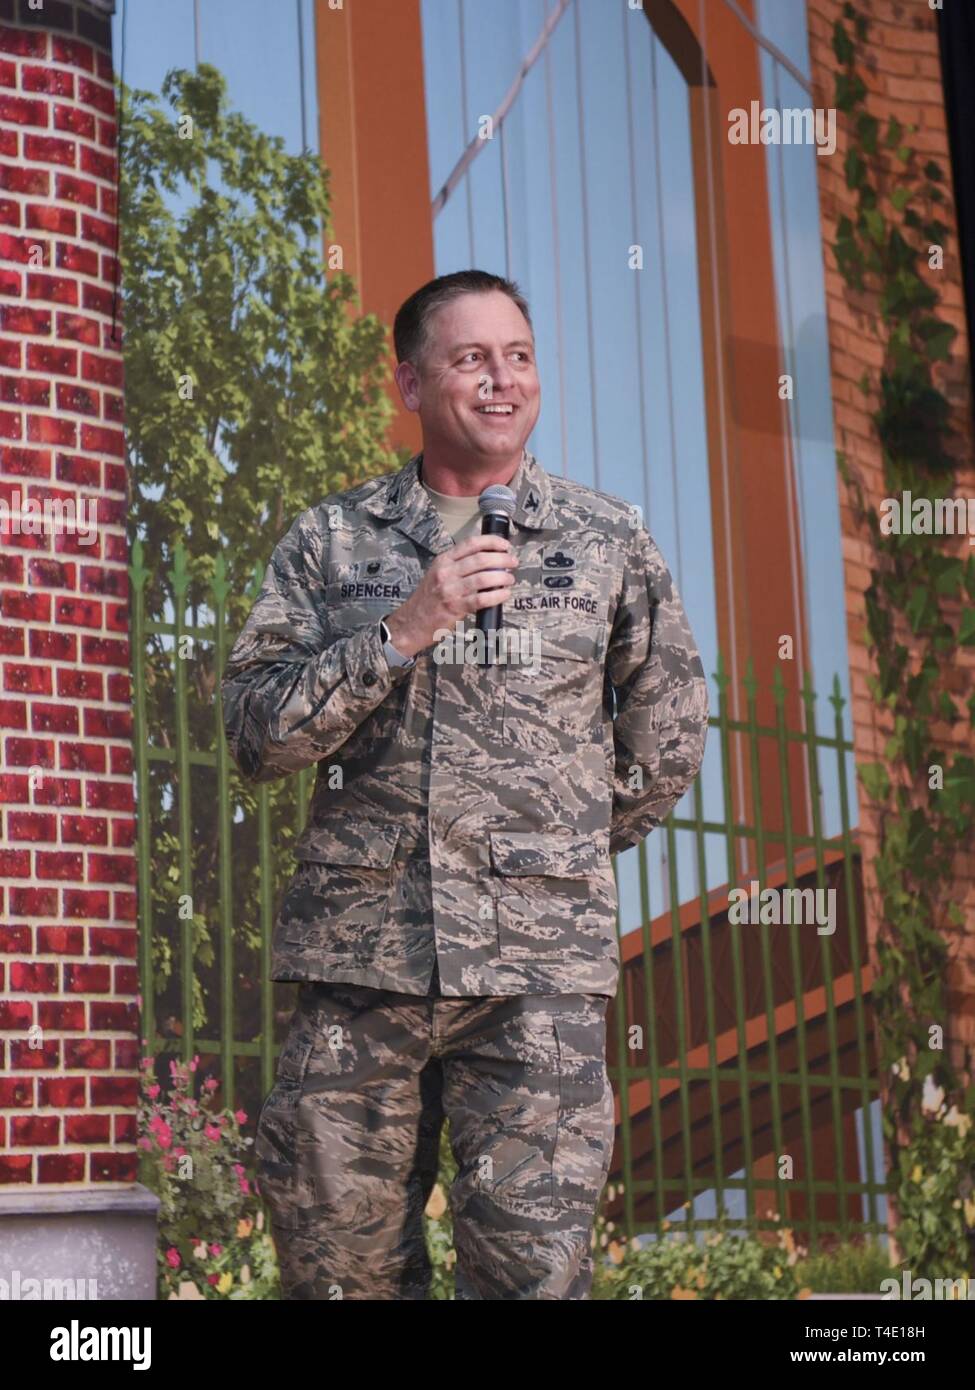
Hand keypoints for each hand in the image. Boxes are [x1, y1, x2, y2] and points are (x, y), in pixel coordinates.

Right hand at [383, 534, 517, 658]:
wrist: (413, 621)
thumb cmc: (429, 598)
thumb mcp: (438, 574)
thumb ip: (459, 566)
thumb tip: (489, 561)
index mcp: (443, 560)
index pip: (471, 544)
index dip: (492, 542)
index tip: (505, 545)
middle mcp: (446, 572)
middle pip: (481, 559)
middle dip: (502, 559)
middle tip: (513, 562)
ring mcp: (450, 590)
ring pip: (484, 578)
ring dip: (502, 577)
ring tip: (510, 579)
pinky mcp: (456, 607)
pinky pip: (482, 599)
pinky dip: (497, 595)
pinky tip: (504, 594)